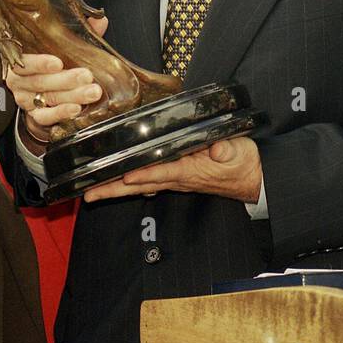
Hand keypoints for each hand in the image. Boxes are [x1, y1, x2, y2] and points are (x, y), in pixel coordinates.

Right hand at [4, 18, 107, 142]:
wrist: (43, 88)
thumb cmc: (53, 61)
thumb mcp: (62, 44)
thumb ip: (78, 33)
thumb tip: (100, 21)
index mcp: (21, 58)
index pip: (24, 62)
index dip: (39, 63)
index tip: (58, 62)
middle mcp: (19, 81)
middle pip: (39, 82)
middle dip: (66, 80)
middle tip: (87, 76)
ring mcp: (26, 100)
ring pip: (46, 99)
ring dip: (71, 96)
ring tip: (92, 92)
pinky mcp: (35, 116)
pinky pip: (45, 118)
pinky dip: (61, 114)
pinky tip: (77, 109)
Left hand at [82, 136, 261, 203]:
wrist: (253, 179)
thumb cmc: (244, 162)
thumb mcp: (239, 151)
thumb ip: (227, 148)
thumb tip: (218, 147)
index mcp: (191, 170)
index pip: (164, 172)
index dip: (145, 175)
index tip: (127, 177)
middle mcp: (178, 178)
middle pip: (141, 185)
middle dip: (114, 189)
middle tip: (89, 194)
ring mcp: (175, 180)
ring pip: (139, 186)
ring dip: (115, 189)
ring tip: (91, 192)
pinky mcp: (176, 177)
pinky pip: (147, 183)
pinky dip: (129, 186)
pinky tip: (116, 186)